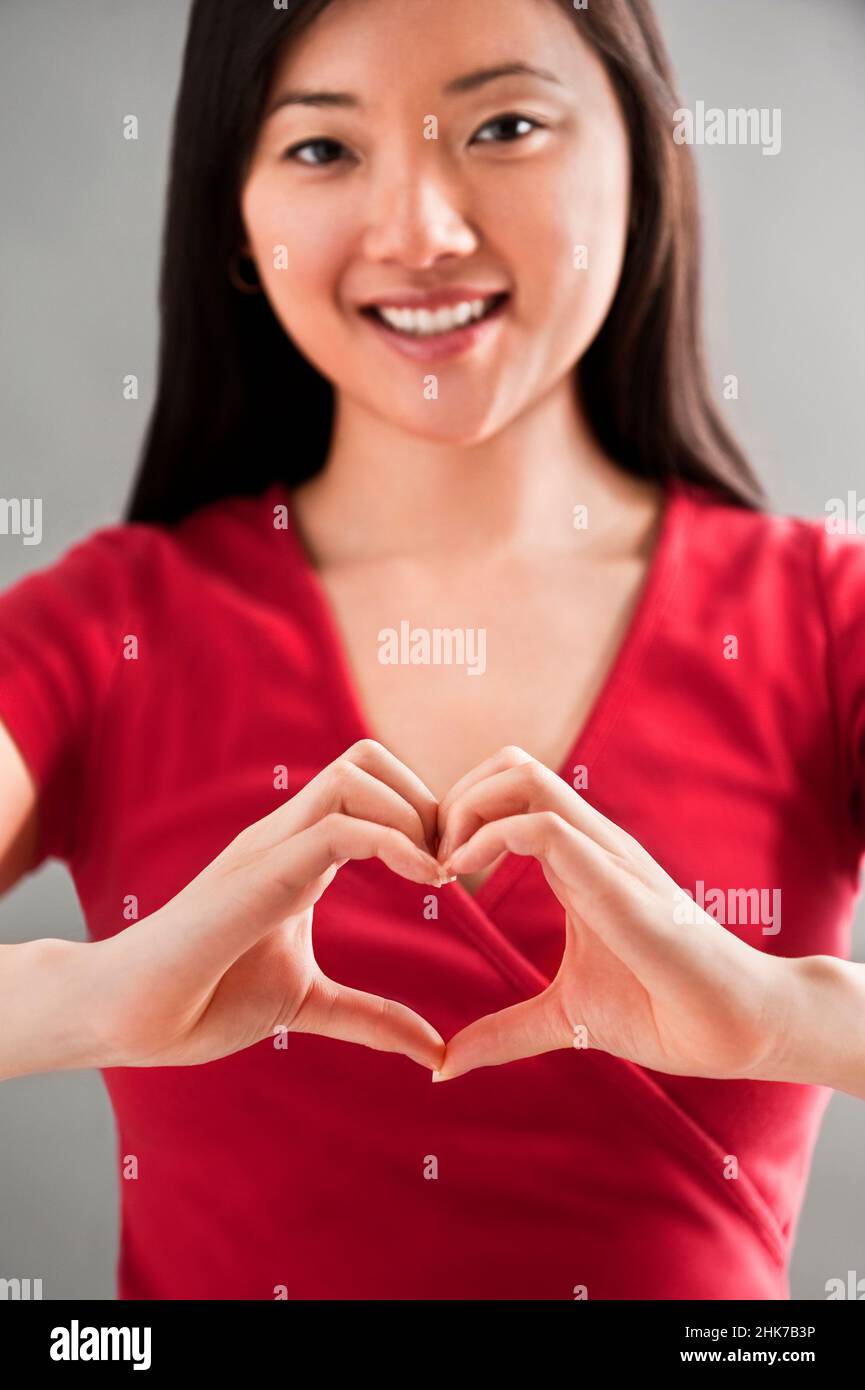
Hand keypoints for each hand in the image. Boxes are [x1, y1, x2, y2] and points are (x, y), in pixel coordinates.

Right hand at [95, 741, 448, 1070]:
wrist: (126, 1017)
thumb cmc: (201, 1001)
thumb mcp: (306, 1003)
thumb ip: (370, 1018)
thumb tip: (435, 1051)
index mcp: (296, 852)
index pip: (367, 784)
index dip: (422, 814)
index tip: (453, 872)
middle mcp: (283, 835)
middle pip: (367, 758)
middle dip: (425, 799)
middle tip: (452, 863)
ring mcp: (267, 847)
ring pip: (356, 775)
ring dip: (414, 814)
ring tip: (440, 873)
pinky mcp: (257, 874)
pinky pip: (340, 828)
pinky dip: (396, 843)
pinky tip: (426, 881)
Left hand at [434, 747, 790, 1082]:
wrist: (731, 1028)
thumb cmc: (662, 1011)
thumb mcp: (564, 1018)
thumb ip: (505, 1032)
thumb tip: (447, 1066)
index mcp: (578, 859)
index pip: (510, 791)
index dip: (458, 819)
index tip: (431, 874)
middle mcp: (590, 841)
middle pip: (511, 764)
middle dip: (455, 799)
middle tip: (430, 861)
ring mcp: (605, 853)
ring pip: (525, 776)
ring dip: (467, 810)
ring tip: (445, 866)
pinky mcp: (615, 879)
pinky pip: (542, 826)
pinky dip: (489, 839)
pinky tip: (463, 881)